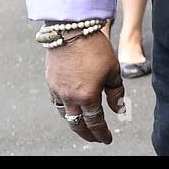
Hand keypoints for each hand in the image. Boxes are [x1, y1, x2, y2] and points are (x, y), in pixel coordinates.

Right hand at [44, 29, 125, 143]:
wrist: (70, 28)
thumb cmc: (95, 47)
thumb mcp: (112, 69)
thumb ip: (115, 92)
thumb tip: (118, 109)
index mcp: (88, 96)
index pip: (95, 122)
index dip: (102, 133)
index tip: (107, 139)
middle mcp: (70, 97)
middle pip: (78, 124)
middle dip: (87, 134)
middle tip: (95, 138)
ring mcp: (58, 90)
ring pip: (65, 115)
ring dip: (74, 123)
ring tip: (82, 125)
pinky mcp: (50, 82)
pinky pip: (56, 102)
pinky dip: (64, 109)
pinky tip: (69, 107)